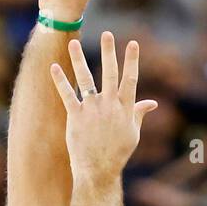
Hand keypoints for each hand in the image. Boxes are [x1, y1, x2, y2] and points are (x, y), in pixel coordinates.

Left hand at [51, 32, 156, 182]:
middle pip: (110, 74)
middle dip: (109, 53)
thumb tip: (152, 103)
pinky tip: (54, 67)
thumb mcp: (133, 134)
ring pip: (86, 80)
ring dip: (78, 60)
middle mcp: (109, 106)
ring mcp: (92, 110)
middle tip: (107, 35)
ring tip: (72, 44)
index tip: (132, 43)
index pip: (130, 79)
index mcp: (125, 108)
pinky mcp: (76, 117)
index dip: (132, 60)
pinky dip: (60, 81)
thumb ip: (139, 114)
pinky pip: (67, 95)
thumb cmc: (118, 153)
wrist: (99, 170)